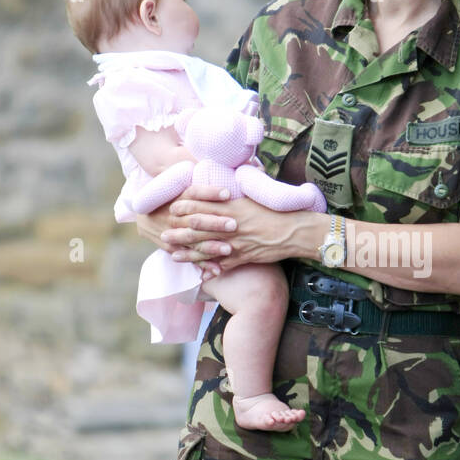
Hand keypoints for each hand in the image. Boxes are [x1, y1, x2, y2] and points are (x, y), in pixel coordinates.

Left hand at [162, 186, 312, 275]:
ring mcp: (237, 242)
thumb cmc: (279, 210)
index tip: (173, 207)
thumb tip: (228, 187)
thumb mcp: (256, 196)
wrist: (296, 230)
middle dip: (179, 233)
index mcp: (233, 207)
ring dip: (188, 253)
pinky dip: (211, 269)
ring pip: (207, 249)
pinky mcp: (244, 257)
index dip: (186, 207)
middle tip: (163, 235)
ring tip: (173, 255)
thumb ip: (238, 195)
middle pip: (199, 229)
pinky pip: (223, 264)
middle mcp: (231, 225)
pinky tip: (200, 272)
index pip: (203, 205)